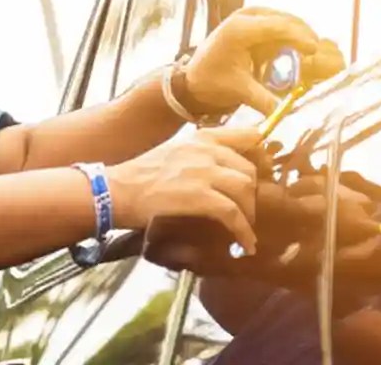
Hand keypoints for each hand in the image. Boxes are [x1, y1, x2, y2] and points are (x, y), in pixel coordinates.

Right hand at [109, 126, 261, 253]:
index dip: (262, 156)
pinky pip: (233, 214)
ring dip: (249, 213)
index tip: (263, 176)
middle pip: (250, 168)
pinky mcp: (198, 196)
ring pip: (246, 189)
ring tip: (244, 229)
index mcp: (201, 137)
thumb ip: (201, 155)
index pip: (249, 135)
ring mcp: (202, 171)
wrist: (116, 190)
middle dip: (253, 193)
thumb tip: (225, 171)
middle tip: (246, 210)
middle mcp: (206, 150)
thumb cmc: (141, 175)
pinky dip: (243, 232)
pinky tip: (245, 245)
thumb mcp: (175, 152)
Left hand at [183, 6, 345, 116]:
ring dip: (301, 35)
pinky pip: (281, 25)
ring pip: (287, 20)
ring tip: (313, 55)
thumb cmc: (211, 82)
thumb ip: (265, 100)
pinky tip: (300, 52)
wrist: (192, 78)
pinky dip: (293, 36)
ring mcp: (251, 16)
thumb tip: (289, 113)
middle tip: (320, 55)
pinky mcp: (255, 22)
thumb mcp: (239, 91)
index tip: (315, 50)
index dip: (301, 37)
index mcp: (241, 29)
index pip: (280, 27)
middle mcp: (247, 16)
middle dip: (306, 36)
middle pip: (287, 20)